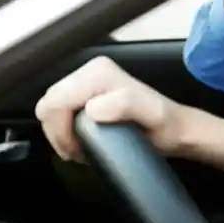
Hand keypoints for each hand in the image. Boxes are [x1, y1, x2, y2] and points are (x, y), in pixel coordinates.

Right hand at [34, 56, 197, 162]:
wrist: (175, 129)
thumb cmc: (164, 124)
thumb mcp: (150, 114)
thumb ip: (124, 105)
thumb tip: (93, 108)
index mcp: (98, 72)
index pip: (55, 101)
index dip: (60, 131)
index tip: (78, 150)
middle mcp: (90, 71)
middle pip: (48, 104)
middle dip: (58, 133)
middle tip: (78, 151)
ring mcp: (86, 81)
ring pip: (50, 110)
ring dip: (60, 133)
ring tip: (81, 148)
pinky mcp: (85, 93)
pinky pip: (58, 112)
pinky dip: (64, 130)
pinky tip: (80, 140)